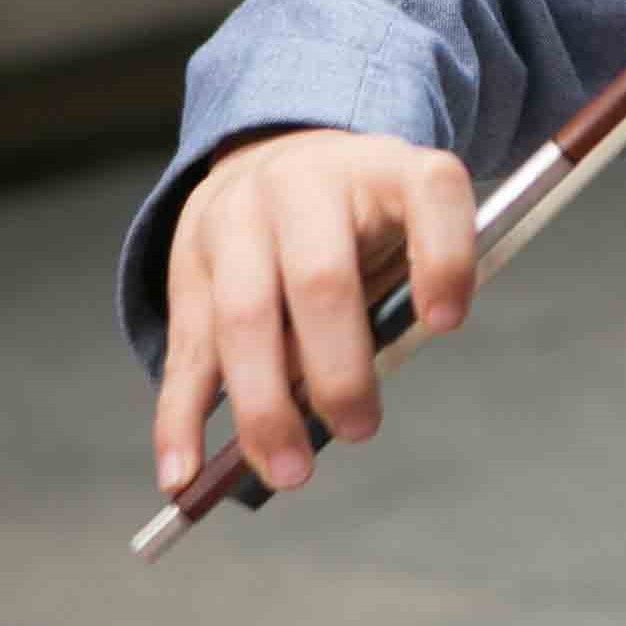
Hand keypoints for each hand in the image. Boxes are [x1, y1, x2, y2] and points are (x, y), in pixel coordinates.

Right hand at [152, 127, 476, 497]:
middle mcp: (305, 183)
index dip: (443, 257)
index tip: (444, 322)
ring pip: (242, 319)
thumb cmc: (360, 216)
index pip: (430, 193)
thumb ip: (404, 291)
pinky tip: (184, 474)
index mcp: (386, 169)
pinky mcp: (187, 264)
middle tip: (360, 428)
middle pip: (319, 277)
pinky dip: (180, 420)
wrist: (275, 152)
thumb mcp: (404, 224)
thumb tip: (353, 399)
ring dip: (264, 407)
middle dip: (340, 367)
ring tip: (288, 471)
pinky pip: (185, 350)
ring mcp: (236, 219)